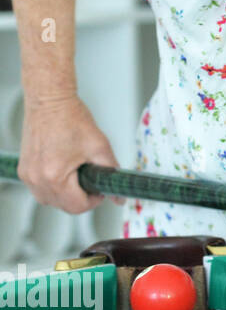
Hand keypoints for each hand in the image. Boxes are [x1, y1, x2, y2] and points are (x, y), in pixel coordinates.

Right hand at [17, 96, 122, 212]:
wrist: (50, 102)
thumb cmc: (71, 120)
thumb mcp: (100, 147)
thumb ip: (111, 174)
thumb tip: (119, 197)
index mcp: (54, 176)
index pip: (77, 207)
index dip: (94, 201)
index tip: (100, 189)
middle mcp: (36, 179)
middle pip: (63, 206)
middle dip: (81, 198)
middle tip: (91, 180)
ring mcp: (27, 175)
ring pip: (50, 200)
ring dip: (67, 195)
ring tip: (78, 174)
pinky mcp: (24, 170)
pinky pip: (40, 190)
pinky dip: (54, 187)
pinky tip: (65, 172)